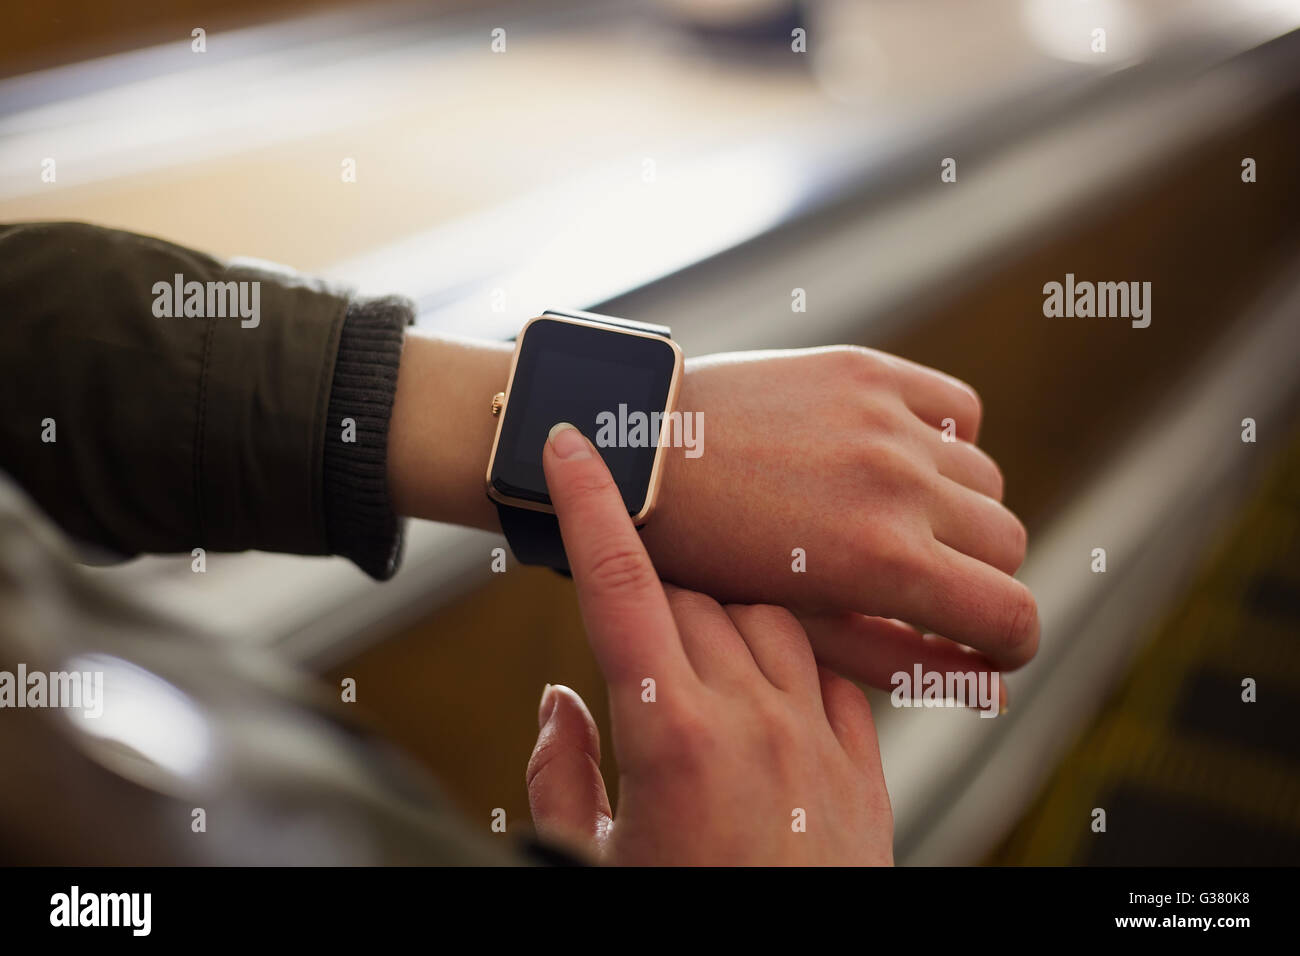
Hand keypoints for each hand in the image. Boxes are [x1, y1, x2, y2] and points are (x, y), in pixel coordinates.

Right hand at [526, 422, 892, 864]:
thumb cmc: (680, 919)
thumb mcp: (590, 861)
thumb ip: (560, 773)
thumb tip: (559, 701)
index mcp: (674, 738)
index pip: (623, 587)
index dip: (588, 506)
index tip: (568, 445)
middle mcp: (754, 719)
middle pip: (694, 587)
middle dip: (652, 568)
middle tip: (623, 575)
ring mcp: (818, 736)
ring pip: (769, 610)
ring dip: (723, 603)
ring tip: (691, 631)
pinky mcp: (863, 762)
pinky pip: (833, 663)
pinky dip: (794, 649)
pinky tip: (767, 672)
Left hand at [641, 346, 1037, 680]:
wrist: (634, 456)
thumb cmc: (705, 562)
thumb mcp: (799, 630)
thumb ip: (903, 660)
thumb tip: (993, 690)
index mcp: (882, 560)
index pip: (1014, 615)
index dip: (1011, 643)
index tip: (986, 645)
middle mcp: (898, 484)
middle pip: (1009, 544)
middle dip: (977, 577)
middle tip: (920, 584)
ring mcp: (885, 420)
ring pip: (987, 480)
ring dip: (959, 511)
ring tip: (894, 521)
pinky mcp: (867, 369)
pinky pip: (959, 409)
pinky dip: (945, 440)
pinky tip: (896, 461)